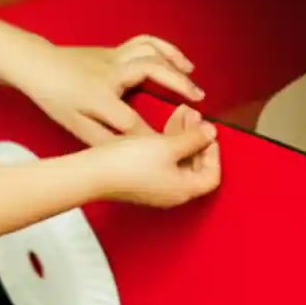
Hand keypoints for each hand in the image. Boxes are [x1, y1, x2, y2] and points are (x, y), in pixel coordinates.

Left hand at [22, 35, 205, 145]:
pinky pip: (145, 42)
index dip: (150, 136)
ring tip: (192, 78)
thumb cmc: (55, 97)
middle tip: (198, 102)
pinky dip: (166, 48)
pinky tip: (180, 61)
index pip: (131, 120)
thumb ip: (104, 140)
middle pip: (151, 70)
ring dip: (175, 62)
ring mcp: (114, 56)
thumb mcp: (74, 125)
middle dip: (178, 85)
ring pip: (150, 50)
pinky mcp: (116, 50)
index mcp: (99, 95)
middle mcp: (110, 72)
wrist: (37, 65)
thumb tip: (130, 151)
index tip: (168, 148)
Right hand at [97, 104, 220, 207]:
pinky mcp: (142, 179)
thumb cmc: (128, 163)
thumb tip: (212, 132)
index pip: (212, 174)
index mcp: (184, 189)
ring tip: (181, 112)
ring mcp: (157, 187)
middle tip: (194, 115)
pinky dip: (167, 143)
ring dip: (182, 136)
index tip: (208, 132)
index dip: (214, 152)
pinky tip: (163, 125)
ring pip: (179, 160)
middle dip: (197, 138)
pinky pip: (163, 161)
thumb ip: (193, 139)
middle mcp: (173, 192)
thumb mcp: (167, 146)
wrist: (91, 173)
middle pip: (196, 165)